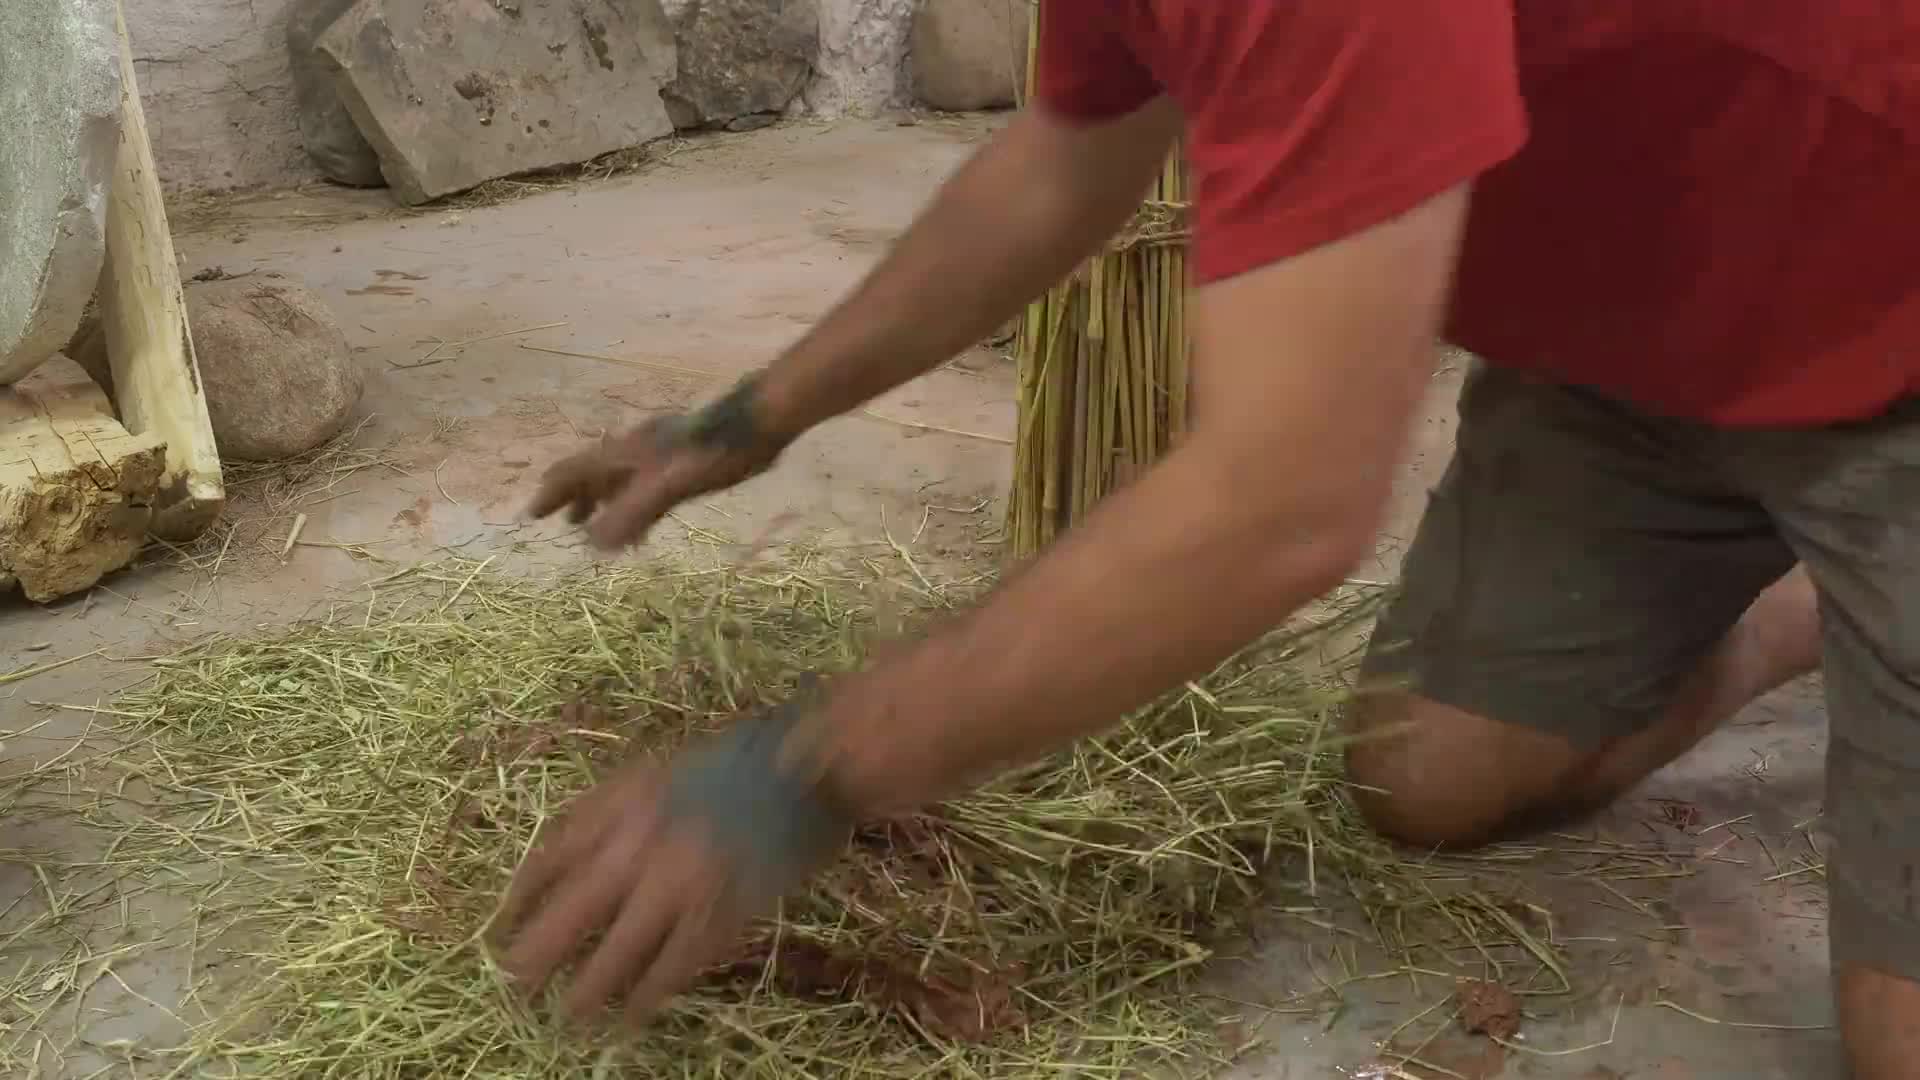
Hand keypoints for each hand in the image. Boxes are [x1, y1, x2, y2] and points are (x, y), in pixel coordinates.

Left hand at [491, 703, 851, 1023]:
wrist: (807, 770)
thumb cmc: (736, 764)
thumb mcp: (658, 771)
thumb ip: (613, 810)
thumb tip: (567, 860)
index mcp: (623, 802)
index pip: (553, 856)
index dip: (521, 898)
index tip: (499, 927)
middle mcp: (644, 843)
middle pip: (573, 909)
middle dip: (537, 952)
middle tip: (512, 984)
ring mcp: (683, 882)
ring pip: (618, 949)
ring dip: (586, 988)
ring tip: (565, 1017)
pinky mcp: (723, 913)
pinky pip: (673, 967)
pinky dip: (648, 996)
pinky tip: (629, 1018)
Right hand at [527, 373, 789, 549]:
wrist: (760, 422)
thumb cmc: (713, 452)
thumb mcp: (669, 487)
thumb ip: (632, 513)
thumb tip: (593, 544)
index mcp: (624, 452)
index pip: (575, 470)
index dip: (553, 493)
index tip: (532, 516)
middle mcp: (635, 450)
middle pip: (593, 472)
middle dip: (573, 498)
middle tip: (560, 523)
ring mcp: (659, 453)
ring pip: (619, 479)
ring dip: (601, 501)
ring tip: (592, 525)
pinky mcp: (683, 461)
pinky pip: (645, 485)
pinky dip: (633, 504)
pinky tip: (645, 520)